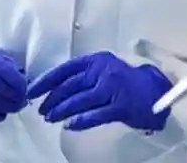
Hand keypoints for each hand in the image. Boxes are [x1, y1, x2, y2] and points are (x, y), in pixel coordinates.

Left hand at [27, 51, 171, 131]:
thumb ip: (82, 76)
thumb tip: (53, 89)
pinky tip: (69, 126)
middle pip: (70, 86)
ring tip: (50, 118)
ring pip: (80, 101)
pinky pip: (95, 115)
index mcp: (96, 60)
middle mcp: (103, 71)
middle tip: (40, 110)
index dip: (45, 81)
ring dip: (61, 111)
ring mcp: (113, 88)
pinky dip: (80, 121)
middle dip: (51, 99)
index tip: (31, 91)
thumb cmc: (124, 81)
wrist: (155, 90)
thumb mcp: (102, 70)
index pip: (64, 69)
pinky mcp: (121, 106)